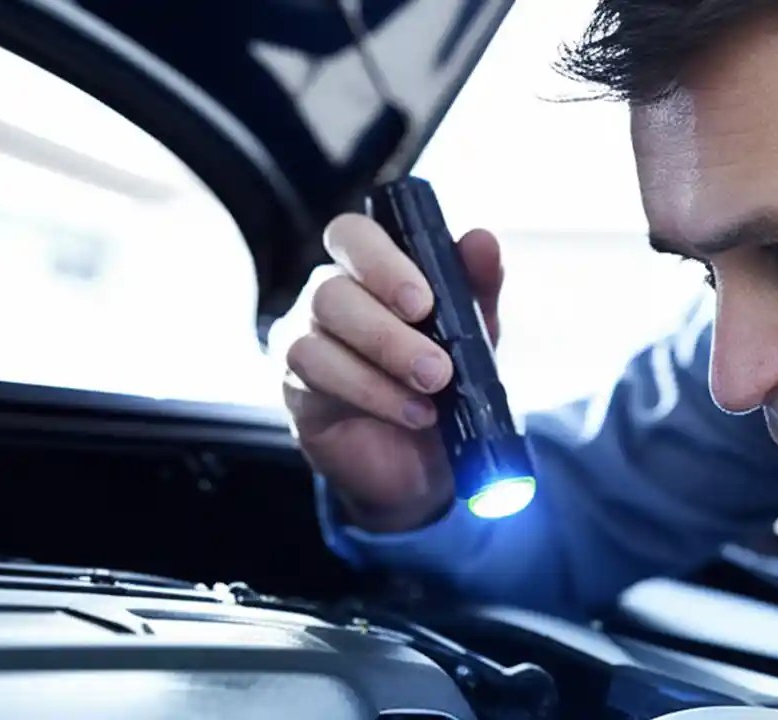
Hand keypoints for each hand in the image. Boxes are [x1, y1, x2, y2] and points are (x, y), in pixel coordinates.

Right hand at [278, 214, 503, 531]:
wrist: (429, 461)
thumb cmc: (445, 383)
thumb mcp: (474, 335)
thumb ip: (477, 286)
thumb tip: (481, 239)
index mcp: (370, 270)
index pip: (352, 235)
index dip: (380, 260)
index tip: (422, 301)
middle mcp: (329, 296)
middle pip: (330, 288)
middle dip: (387, 330)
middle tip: (437, 366)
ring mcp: (305, 339)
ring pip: (318, 334)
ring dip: (382, 363)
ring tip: (432, 390)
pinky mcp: (296, 388)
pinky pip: (314, 376)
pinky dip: (370, 394)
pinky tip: (412, 413)